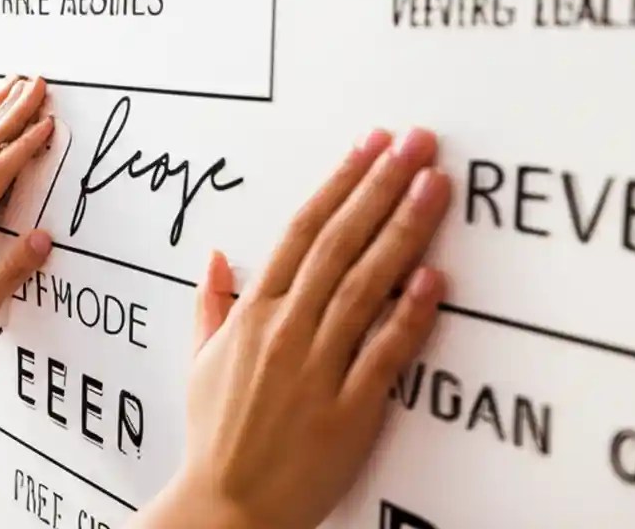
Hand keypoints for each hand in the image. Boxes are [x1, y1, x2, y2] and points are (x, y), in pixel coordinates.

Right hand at [136, 129, 451, 528]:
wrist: (226, 504)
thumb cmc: (214, 436)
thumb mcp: (199, 362)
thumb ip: (210, 305)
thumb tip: (215, 259)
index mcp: (253, 315)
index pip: (301, 232)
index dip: (339, 183)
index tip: (369, 147)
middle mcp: (286, 331)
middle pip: (340, 243)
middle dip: (380, 186)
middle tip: (414, 142)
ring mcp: (318, 367)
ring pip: (366, 284)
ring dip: (403, 229)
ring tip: (434, 185)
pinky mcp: (350, 408)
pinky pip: (386, 352)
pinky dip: (410, 313)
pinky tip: (435, 276)